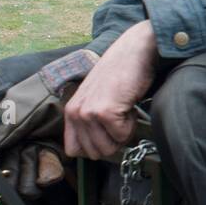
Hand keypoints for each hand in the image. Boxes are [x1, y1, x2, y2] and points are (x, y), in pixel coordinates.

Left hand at [64, 21, 157, 159]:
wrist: (134, 52)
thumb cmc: (120, 73)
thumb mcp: (96, 98)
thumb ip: (89, 120)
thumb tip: (99, 147)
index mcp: (71, 111)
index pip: (74, 150)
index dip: (96, 146)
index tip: (108, 131)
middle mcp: (75, 113)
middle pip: (94, 153)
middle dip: (112, 141)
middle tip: (120, 118)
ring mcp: (88, 112)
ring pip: (108, 148)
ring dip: (122, 133)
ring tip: (124, 111)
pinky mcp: (104, 112)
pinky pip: (122, 136)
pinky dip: (131, 125)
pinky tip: (129, 105)